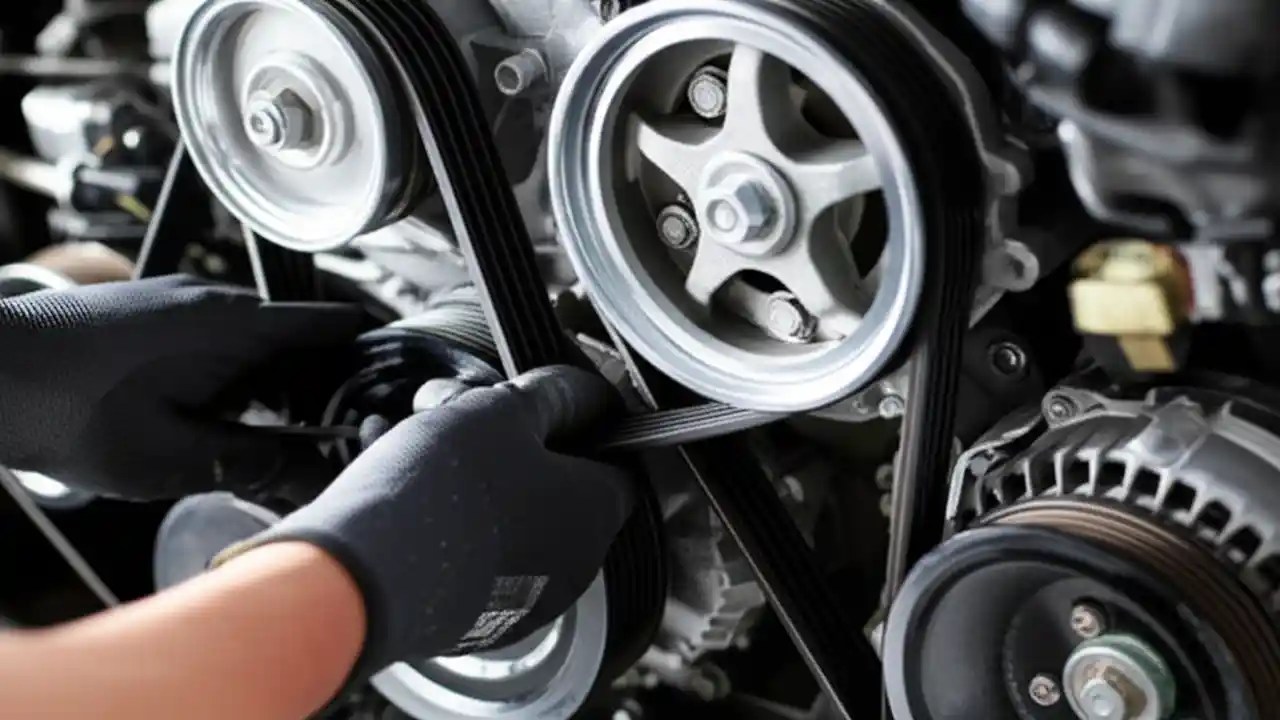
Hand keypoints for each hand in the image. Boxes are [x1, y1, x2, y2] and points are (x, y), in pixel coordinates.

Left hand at [0, 275, 361, 499]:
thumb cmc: (65, 409)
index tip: (387, 390)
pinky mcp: (151, 311)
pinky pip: (214, 339)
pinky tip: (203, 418)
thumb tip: (310, 471)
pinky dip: (226, 376)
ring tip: (249, 439)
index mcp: (236, 328)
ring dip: (264, 387)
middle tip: (315, 444)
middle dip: (314, 390)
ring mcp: (179, 300)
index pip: (334, 324)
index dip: (371, 357)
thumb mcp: (170, 458)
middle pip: (297, 340)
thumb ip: (252, 462)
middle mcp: (214, 302)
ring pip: (253, 343)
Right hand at [225, 366, 634, 684]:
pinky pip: (463, 544)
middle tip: (466, 407)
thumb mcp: (504, 408)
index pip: (616, 462)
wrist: (365, 577)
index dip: (581, 423)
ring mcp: (515, 596)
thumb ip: (552, 395)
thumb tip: (578, 393)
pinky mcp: (465, 614)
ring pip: (501, 509)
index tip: (546, 401)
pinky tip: (396, 467)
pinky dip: (438, 506)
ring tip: (420, 428)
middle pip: (551, 482)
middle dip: (507, 437)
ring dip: (467, 465)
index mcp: (595, 513)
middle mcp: (568, 565)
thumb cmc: (444, 492)